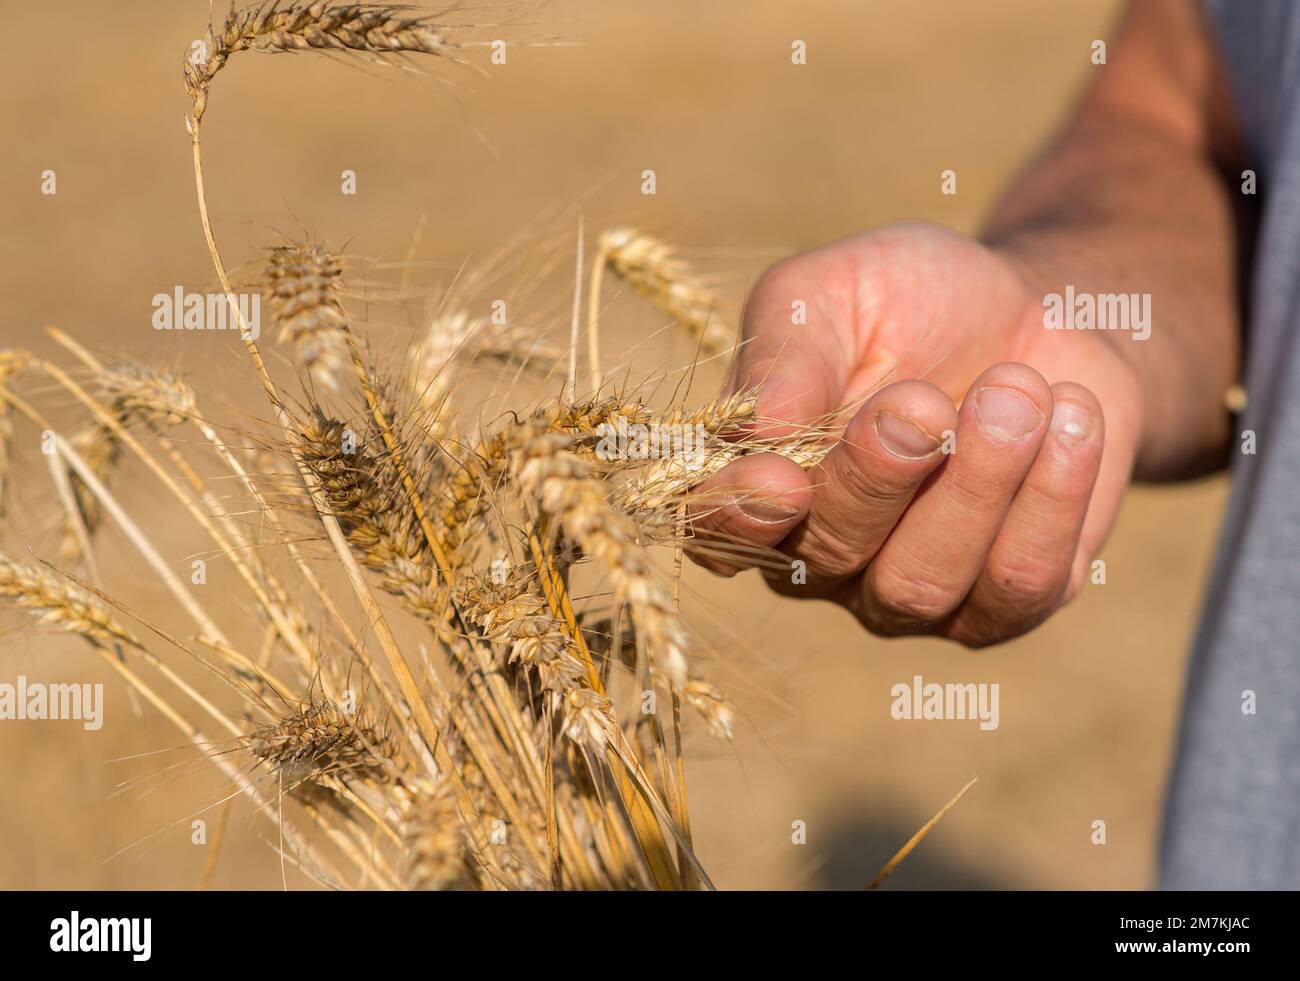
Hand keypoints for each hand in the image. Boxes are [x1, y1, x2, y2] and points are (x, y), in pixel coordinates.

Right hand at [690, 222, 1144, 646]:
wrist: (1044, 310)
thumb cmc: (914, 300)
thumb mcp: (838, 291)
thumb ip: (788, 353)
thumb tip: (760, 431)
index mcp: (760, 484)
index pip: (720, 533)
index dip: (742, 516)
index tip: (783, 476)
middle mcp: (824, 559)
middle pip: (827, 559)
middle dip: (878, 478)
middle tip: (923, 399)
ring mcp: (913, 593)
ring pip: (920, 586)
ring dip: (975, 487)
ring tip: (1019, 389)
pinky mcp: (1008, 602)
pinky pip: (1020, 586)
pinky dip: (1051, 500)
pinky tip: (1070, 418)